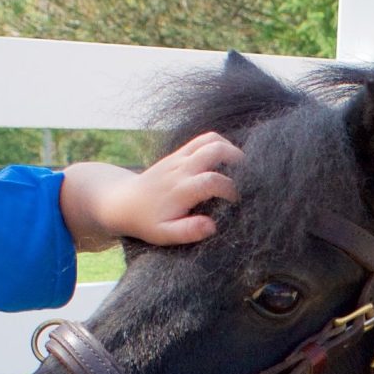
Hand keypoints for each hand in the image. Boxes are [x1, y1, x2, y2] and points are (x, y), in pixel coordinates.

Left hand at [65, 133, 242, 249]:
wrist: (124, 202)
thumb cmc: (147, 222)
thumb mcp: (164, 234)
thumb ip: (188, 231)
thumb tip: (212, 226)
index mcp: (181, 190)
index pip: (213, 181)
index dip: (231, 190)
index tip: (237, 202)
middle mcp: (181, 169)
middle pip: (215, 150)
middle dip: (237, 160)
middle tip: (249, 176)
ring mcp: (179, 158)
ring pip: (211, 139)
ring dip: (230, 148)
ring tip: (240, 167)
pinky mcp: (178, 154)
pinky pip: (203, 139)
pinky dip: (220, 144)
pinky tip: (226, 161)